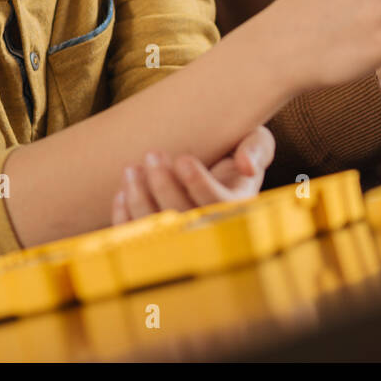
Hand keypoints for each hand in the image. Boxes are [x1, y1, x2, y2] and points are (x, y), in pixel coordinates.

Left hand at [111, 126, 276, 223]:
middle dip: (164, 186)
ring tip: (131, 169)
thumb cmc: (236, 149)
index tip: (183, 158)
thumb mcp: (256, 141)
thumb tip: (247, 167)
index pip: (217, 204)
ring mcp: (182, 237)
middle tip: (152, 154)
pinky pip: (136, 239)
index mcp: (237, 208)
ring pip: (158, 230)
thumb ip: (257, 148)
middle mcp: (212, 229)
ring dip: (140, 200)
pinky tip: (123, 192)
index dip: (198, 184)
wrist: (214, 163)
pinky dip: (125, 218)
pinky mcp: (157, 239)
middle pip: (185, 218)